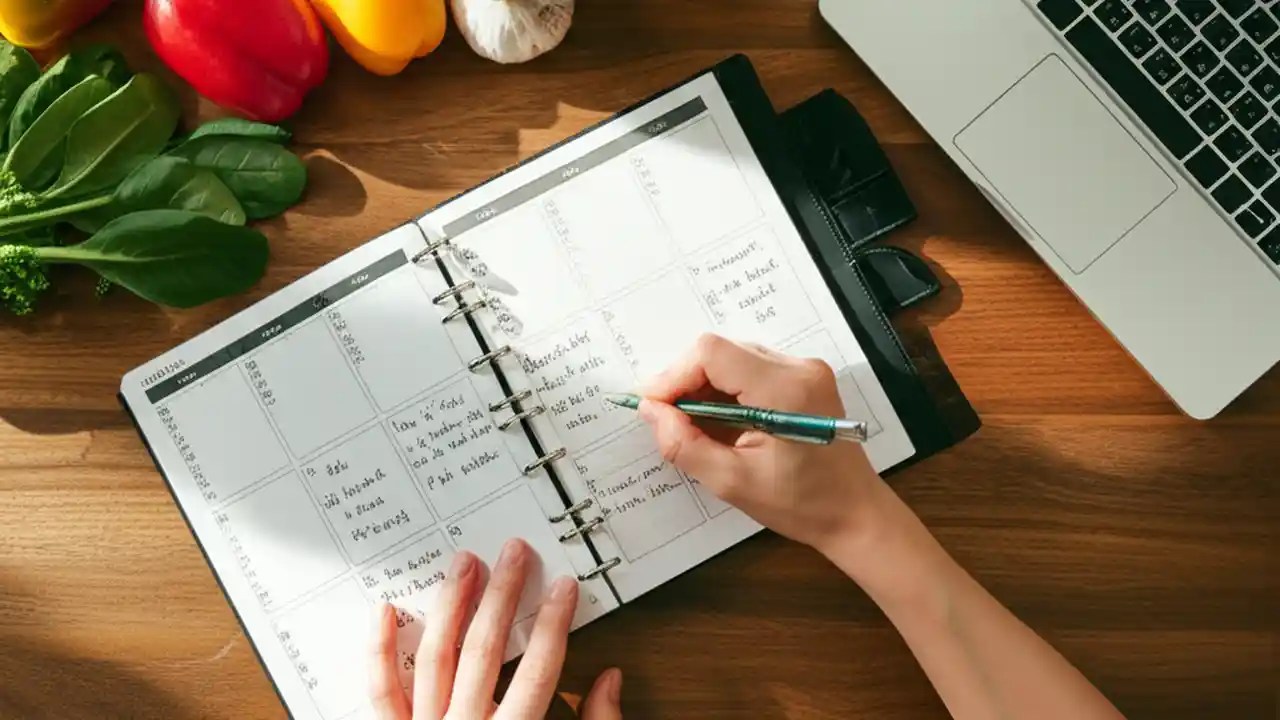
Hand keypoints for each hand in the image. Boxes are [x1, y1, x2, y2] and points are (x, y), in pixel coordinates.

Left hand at [369, 539, 622, 718]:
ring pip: (435, 659)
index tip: (564, 588)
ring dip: (451, 606)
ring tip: (463, 564)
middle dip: (503, 596)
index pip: (540, 671)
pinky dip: (379, 650)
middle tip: (514, 553)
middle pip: (486, 652)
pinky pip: (379, 692)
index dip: (554, 625)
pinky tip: (386, 611)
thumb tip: (611, 680)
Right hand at [639, 333, 888, 551]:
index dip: (673, 375)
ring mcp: (805, 369)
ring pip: (734, 356)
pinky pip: (752, 367)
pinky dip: (726, 388)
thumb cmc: (802, 505)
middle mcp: (798, 368)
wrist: (856, 514)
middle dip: (686, 380)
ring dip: (704, 384)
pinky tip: (719, 419)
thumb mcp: (732, 482)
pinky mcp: (805, 378)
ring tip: (690, 422)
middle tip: (666, 417)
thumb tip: (650, 411)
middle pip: (721, 350)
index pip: (712, 353)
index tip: (654, 407)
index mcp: (784, 390)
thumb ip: (684, 444)